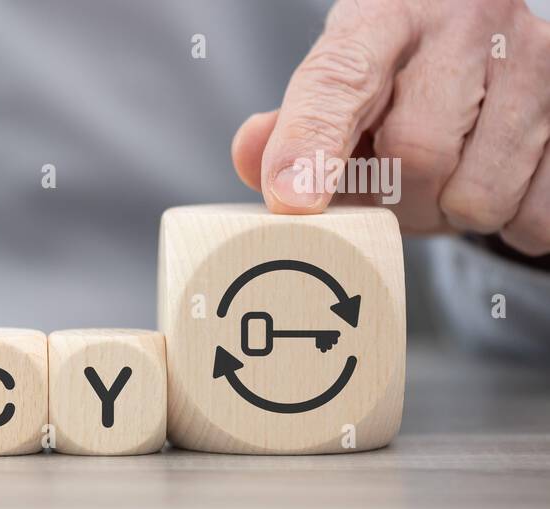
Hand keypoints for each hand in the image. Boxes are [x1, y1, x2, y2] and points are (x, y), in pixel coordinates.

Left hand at [232, 0, 549, 255]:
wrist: (487, 43)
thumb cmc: (399, 78)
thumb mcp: (340, 84)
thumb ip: (293, 126)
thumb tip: (252, 157)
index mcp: (386, 15)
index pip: (339, 80)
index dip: (312, 144)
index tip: (293, 200)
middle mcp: (469, 25)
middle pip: (415, 155)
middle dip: (394, 200)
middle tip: (391, 191)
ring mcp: (537, 65)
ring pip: (478, 195)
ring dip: (452, 214)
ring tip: (446, 178)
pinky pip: (537, 215)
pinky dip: (512, 222)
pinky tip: (498, 180)